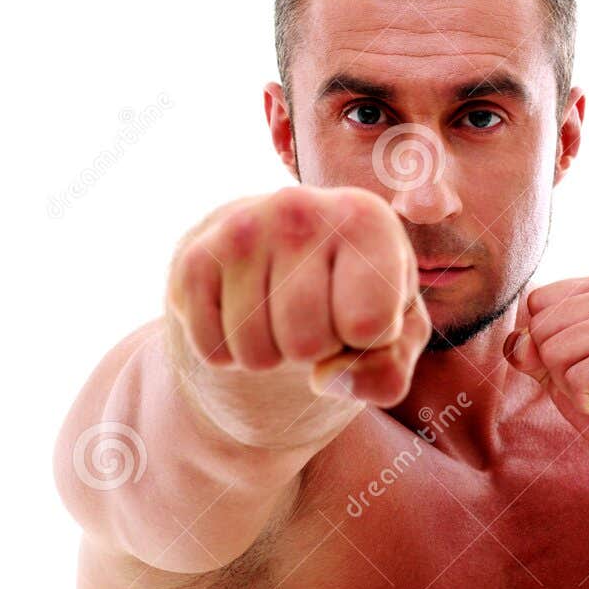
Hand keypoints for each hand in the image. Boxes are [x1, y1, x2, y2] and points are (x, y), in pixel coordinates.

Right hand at [167, 186, 429, 406]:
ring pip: (255, 354)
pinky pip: (212, 351)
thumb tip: (327, 379)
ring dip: (271, 355)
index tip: (364, 311)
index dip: (367, 341)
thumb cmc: (351, 296)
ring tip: (280, 314)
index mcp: (366, 219)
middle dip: (314, 351)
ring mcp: (241, 230)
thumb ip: (387, 370)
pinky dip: (231, 353)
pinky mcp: (195, 258)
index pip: (369, 327)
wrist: (276, 253)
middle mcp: (301, 209)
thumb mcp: (394, 332)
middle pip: (306, 343)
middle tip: (316, 316)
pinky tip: (245, 314)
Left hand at [503, 272, 588, 490]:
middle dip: (559, 367)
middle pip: (542, 326)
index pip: (537, 301)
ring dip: (573, 386)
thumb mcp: (558, 368)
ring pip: (553, 352)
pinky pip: (574, 379)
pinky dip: (586, 402)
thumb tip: (517, 341)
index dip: (548, 342)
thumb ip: (530, 348)